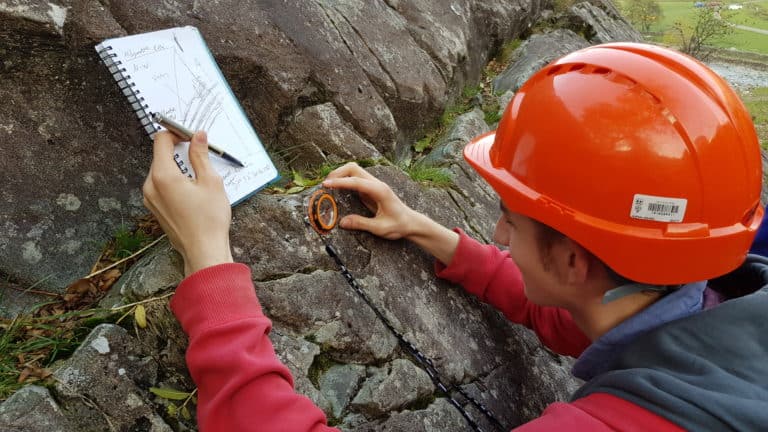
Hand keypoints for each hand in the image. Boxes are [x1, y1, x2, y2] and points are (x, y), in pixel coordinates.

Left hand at [142, 131, 233, 275]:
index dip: (176, 133)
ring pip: (161, 172)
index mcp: (162, 176)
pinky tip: (192, 191)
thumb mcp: (210, 181)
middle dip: (178, 151)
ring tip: (199, 176)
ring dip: (177, 167)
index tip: (190, 136)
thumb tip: (198, 136)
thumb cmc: (209, 219)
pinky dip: (174, 181)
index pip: (161, 141)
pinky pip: (161, 186)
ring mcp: (150, 199)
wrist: (203, 251)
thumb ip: (200, 155)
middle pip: (160, 156)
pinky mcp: (155, 209)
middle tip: (199, 153)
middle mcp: (151, 186)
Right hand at [322, 162, 416, 239]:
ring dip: (340, 175)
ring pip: (354, 171)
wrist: (410, 223)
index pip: (356, 181)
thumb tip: (342, 222)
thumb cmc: (398, 225)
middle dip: (338, 173)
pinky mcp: (370, 189)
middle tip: (325, 185)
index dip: (340, 182)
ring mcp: (374, 185)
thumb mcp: (380, 228)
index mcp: (379, 191)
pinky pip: (355, 179)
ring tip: (328, 185)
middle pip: (353, 168)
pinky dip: (344, 180)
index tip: (326, 185)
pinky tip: (337, 189)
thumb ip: (361, 224)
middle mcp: (376, 184)